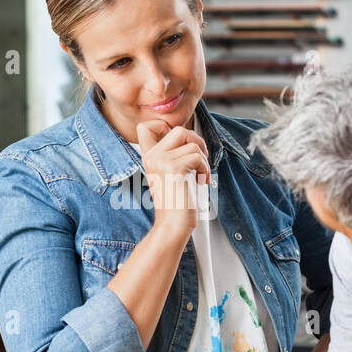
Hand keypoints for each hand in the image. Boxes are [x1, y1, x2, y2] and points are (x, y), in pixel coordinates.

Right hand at [136, 119, 210, 236]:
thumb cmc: (175, 202)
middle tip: (200, 158)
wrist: (172, 225)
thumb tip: (188, 136)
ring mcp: (162, 161)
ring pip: (192, 144)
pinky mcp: (175, 169)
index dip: (164, 125)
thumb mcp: (168, 173)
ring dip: (203, 160)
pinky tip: (201, 181)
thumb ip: (171, 154)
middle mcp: (152, 157)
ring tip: (200, 175)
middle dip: (195, 141)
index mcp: (148, 157)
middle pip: (178, 129)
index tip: (179, 143)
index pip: (145, 126)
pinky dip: (205, 169)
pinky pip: (198, 157)